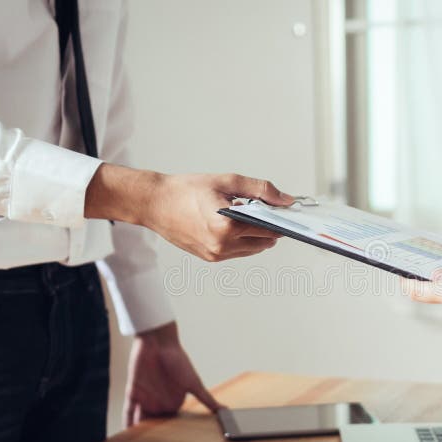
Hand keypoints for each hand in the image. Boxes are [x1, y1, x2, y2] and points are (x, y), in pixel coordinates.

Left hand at [124, 322, 223, 426]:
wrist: (158, 343)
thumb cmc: (178, 360)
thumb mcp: (194, 383)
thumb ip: (207, 399)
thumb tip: (226, 410)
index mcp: (174, 401)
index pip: (171, 422)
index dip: (171, 435)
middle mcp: (159, 401)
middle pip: (154, 424)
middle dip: (153, 438)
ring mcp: (146, 398)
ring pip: (140, 421)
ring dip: (138, 434)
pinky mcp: (133, 393)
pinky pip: (128, 412)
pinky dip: (126, 422)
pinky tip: (124, 435)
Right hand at [145, 173, 294, 260]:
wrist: (155, 203)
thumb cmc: (186, 190)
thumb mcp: (227, 182)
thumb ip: (260, 190)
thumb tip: (285, 199)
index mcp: (227, 227)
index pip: (268, 229)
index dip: (280, 219)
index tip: (285, 211)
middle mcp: (222, 246)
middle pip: (263, 242)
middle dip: (269, 227)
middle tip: (265, 210)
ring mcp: (216, 255)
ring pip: (252, 249)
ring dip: (257, 235)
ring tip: (246, 215)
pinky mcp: (210, 258)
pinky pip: (237, 252)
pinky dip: (242, 240)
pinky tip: (234, 223)